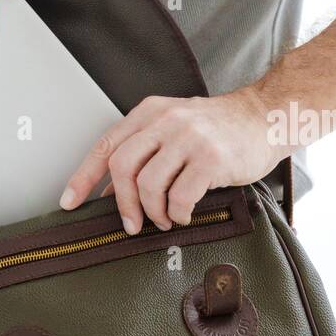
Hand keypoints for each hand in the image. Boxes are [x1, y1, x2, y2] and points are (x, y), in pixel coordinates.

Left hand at [59, 87, 280, 232]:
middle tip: (130, 223)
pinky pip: (180, 196)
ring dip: (152, 212)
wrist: (266, 116)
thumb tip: (111, 192)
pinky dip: (176, 213)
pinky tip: (183, 213)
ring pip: (148, 184)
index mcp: (150, 112)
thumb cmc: (218, 127)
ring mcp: (188, 138)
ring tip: (163, 218)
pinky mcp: (211, 159)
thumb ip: (145, 150)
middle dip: (121, 203)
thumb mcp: (175, 125)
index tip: (70, 201)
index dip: (84, 176)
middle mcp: (165, 121)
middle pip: (122, 166)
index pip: (107, 145)